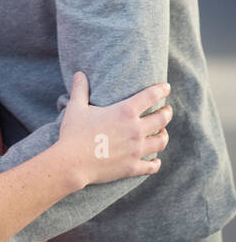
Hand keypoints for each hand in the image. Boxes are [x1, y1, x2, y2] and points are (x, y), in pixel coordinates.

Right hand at [57, 72, 171, 188]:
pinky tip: (156, 161)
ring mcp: (136, 150)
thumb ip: (80, 89)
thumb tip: (79, 74)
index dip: (161, 90)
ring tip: (163, 133)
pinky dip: (156, 163)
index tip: (166, 87)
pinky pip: (151, 166)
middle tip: (167, 109)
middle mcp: (135, 130)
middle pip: (161, 119)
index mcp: (124, 112)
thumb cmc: (74, 132)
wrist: (73, 163)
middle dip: (167, 112)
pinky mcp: (132, 167)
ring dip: (164, 136)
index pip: (150, 96)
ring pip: (160, 142)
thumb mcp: (76, 106)